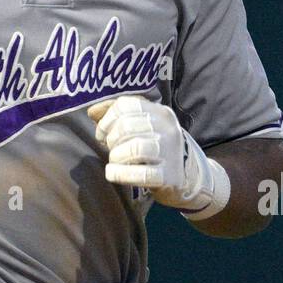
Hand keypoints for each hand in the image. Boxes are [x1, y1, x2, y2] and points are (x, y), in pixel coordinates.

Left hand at [87, 95, 229, 219]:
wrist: (190, 176)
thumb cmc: (158, 148)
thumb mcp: (144, 127)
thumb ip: (119, 115)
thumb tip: (92, 111)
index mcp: (160, 112)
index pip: (126, 105)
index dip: (107, 120)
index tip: (102, 134)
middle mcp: (167, 129)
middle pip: (127, 126)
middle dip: (111, 140)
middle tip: (111, 149)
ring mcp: (171, 152)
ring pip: (134, 148)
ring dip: (116, 156)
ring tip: (115, 161)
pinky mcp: (169, 176)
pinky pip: (141, 174)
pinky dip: (120, 173)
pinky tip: (113, 173)